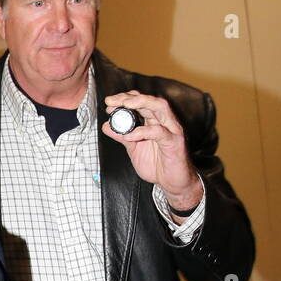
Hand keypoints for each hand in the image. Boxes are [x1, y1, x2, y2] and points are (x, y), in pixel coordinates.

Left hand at [102, 90, 201, 208]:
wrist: (173, 183)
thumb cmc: (157, 165)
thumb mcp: (134, 149)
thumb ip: (122, 137)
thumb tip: (106, 126)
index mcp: (155, 121)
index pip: (142, 101)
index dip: (125, 98)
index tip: (109, 102)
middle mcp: (165, 122)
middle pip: (150, 100)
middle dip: (129, 97)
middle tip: (112, 101)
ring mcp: (172, 130)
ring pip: (160, 107)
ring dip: (141, 103)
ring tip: (124, 106)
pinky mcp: (174, 143)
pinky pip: (159, 132)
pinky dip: (143, 131)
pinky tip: (129, 135)